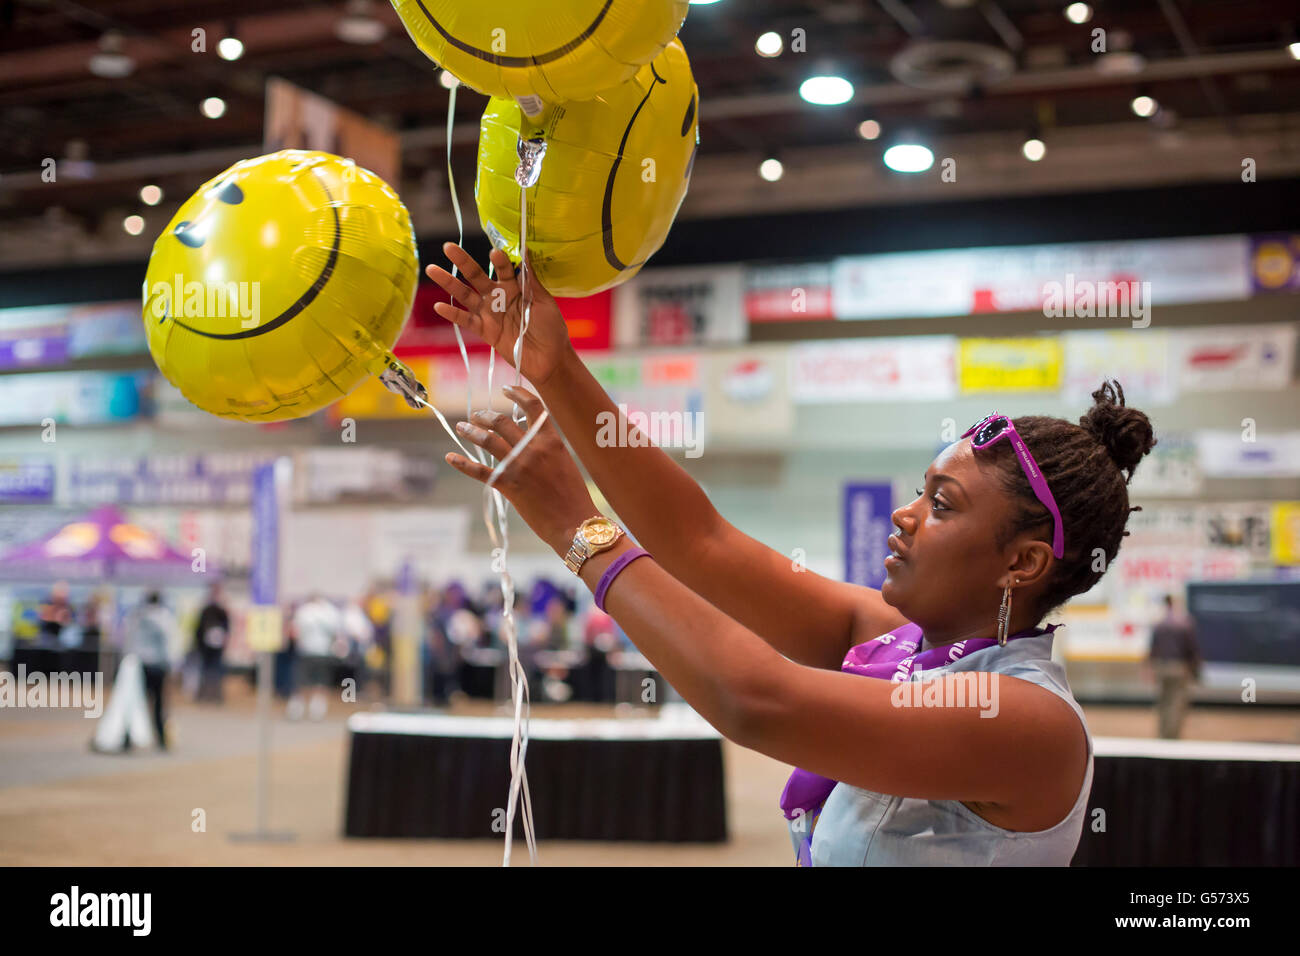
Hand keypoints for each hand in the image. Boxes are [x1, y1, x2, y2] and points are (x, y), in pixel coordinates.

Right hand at [426, 243, 574, 387]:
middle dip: (463, 261)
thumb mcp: (543, 301)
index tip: (496, 252)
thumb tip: (525, 250)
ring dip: (449, 282)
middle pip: (477, 276)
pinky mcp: (484, 330)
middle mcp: (498, 296)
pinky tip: (439, 306)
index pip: (504, 268)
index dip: (499, 260)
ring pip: (465, 294)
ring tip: (432, 269)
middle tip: (448, 247)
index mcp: (515, 286)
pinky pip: (466, 320)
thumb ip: (530, 280)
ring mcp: (489, 312)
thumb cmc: (550, 328)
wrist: (549, 359)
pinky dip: (453, 314)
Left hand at [446, 385, 597, 554]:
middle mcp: (534, 448)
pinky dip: (462, 463)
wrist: (575, 523)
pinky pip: (479, 470)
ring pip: (487, 440)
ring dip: (471, 431)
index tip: (506, 389)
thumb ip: (548, 450)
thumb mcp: (565, 464)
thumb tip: (531, 443)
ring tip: (462, 427)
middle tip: (476, 415)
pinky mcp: (508, 485)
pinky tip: (450, 457)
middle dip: (485, 415)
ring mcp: (519, 466)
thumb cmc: (574, 498)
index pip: (533, 406)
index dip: (517, 393)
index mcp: (552, 440)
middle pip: (502, 421)